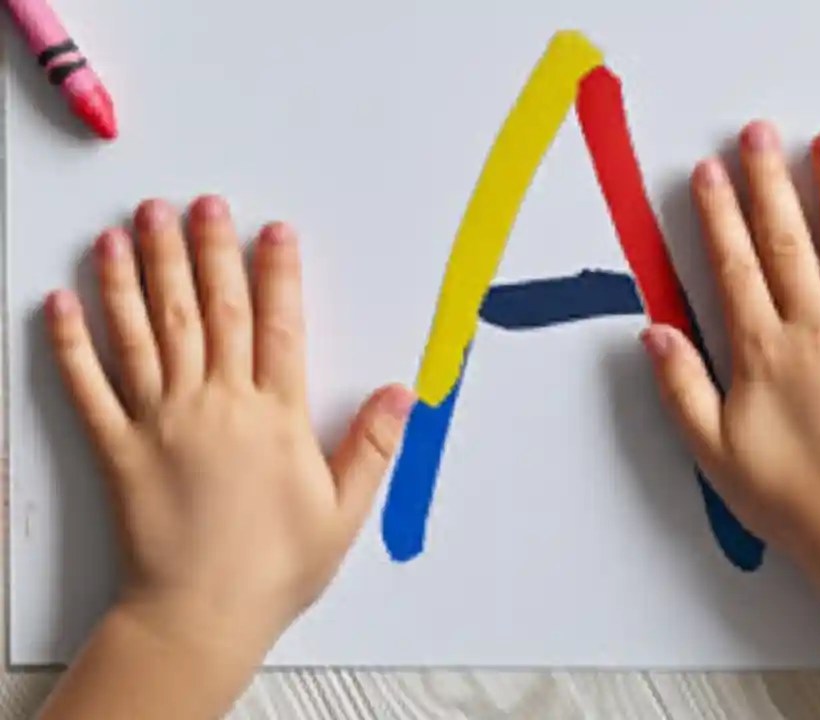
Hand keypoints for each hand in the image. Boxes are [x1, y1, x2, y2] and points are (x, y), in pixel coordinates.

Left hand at [45, 196, 413, 665]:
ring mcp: (162, 422)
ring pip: (150, 332)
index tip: (271, 231)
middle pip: (210, 311)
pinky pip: (90, 385)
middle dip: (204, 250)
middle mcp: (218, 406)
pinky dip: (74, 341)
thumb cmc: (273, 568)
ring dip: (140, 273)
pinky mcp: (118, 448)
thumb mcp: (344, 510)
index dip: (276, 273)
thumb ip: (372, 444)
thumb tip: (402, 392)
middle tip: (197, 204)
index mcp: (275, 417)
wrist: (200, 614)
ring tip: (133, 226)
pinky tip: (63, 300)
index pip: (278, 326)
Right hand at [642, 120, 819, 571]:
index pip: (735, 267)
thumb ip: (681, 387)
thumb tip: (652, 331)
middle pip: (787, 244)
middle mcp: (816, 331)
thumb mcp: (713, 451)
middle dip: (769, 183)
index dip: (718, 216)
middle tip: (758, 132)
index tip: (708, 171)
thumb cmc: (788, 498)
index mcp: (764, 352)